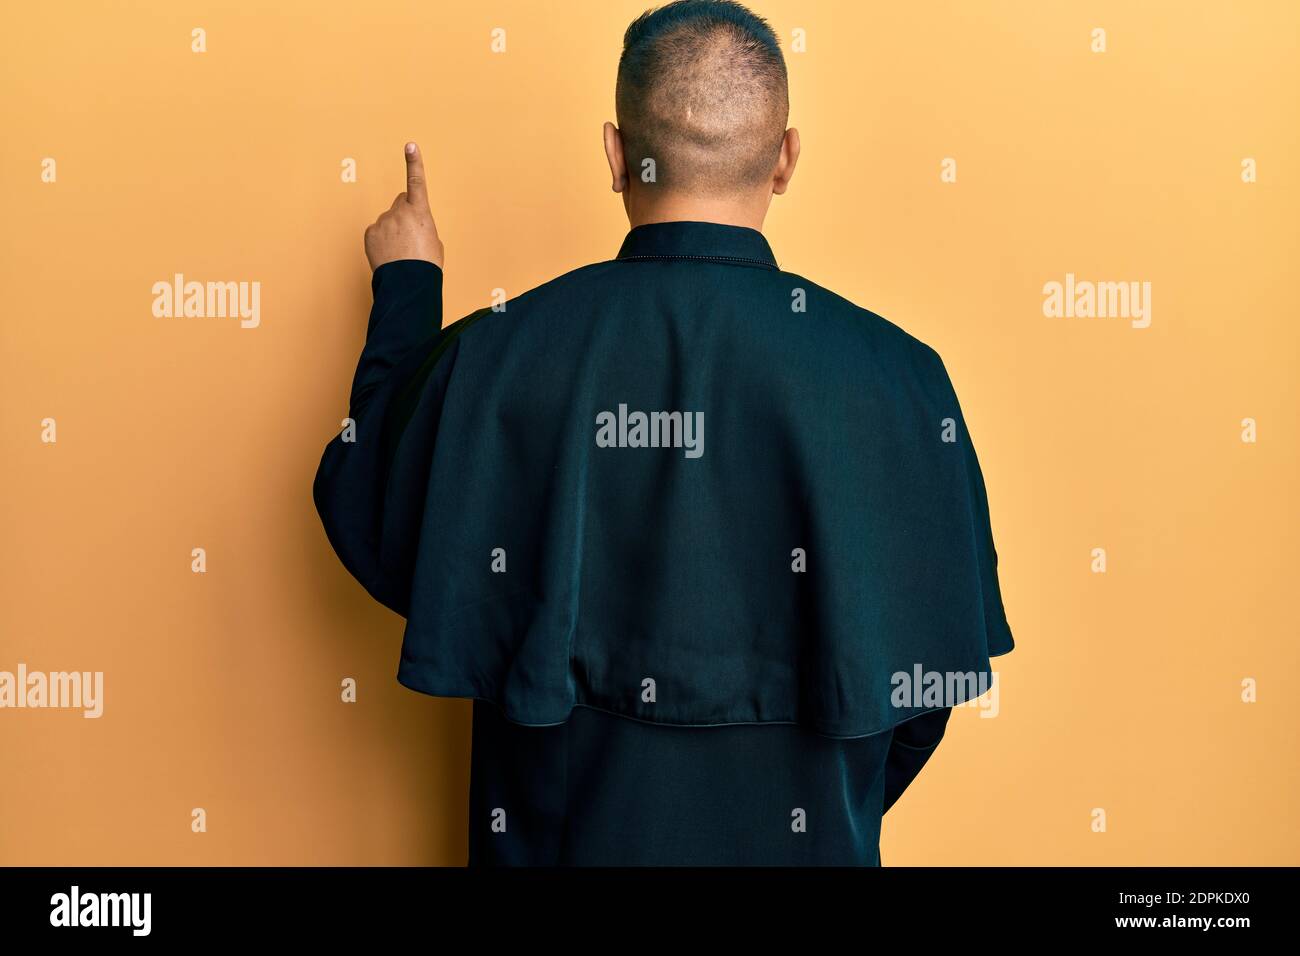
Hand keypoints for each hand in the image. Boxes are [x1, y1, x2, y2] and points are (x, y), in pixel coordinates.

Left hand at [363, 142, 444, 270]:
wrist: (409, 283)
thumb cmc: (426, 265)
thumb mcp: (433, 241)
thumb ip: (422, 226)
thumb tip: (411, 227)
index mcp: (419, 211)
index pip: (417, 181)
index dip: (414, 162)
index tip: (410, 145)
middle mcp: (399, 211)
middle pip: (400, 203)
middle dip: (404, 214)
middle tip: (410, 237)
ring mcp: (382, 221)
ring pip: (388, 220)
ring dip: (392, 231)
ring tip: (400, 252)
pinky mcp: (370, 232)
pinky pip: (376, 232)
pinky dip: (380, 241)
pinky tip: (388, 255)